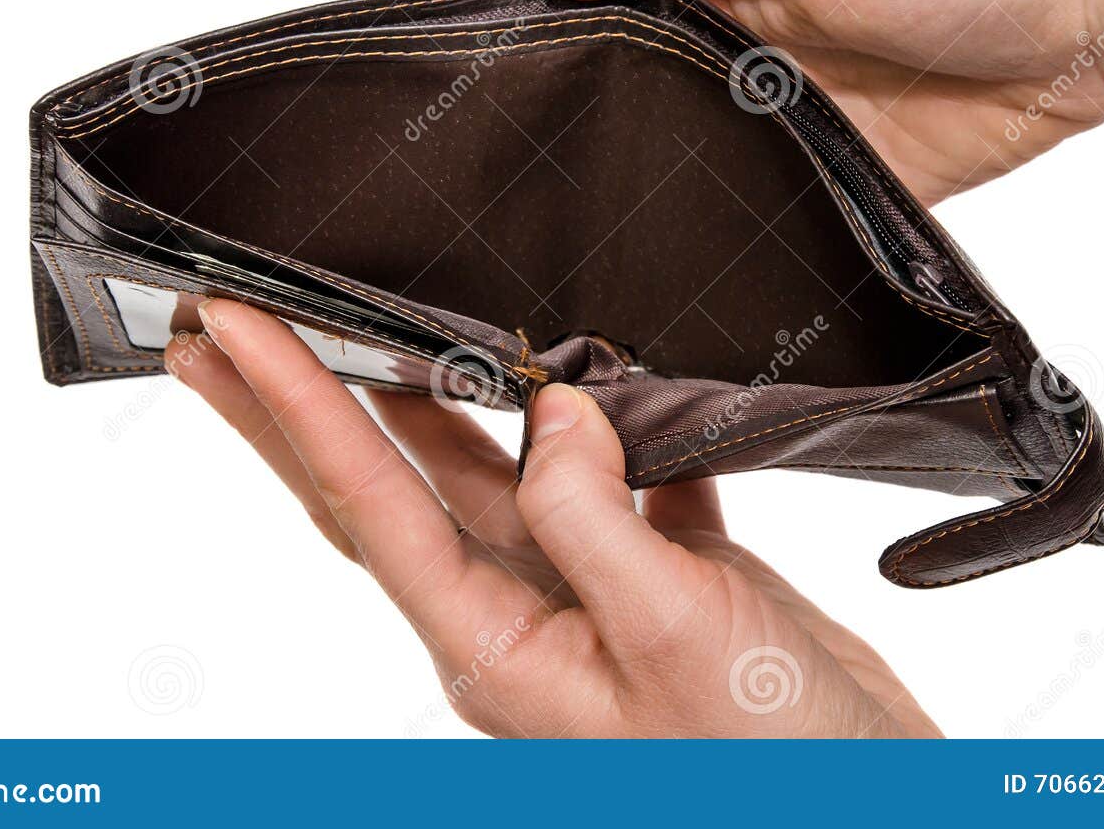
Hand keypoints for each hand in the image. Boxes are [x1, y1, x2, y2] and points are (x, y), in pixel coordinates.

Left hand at [169, 299, 939, 738]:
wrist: (877, 798)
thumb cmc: (769, 765)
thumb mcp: (670, 635)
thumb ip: (591, 517)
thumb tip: (548, 411)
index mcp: (496, 647)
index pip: (368, 506)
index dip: (297, 408)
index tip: (236, 331)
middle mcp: (523, 615)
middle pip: (387, 490)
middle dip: (301, 408)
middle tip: (226, 331)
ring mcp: (591, 592)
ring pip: (491, 471)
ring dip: (435, 393)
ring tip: (362, 322)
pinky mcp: (665, 572)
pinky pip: (616, 476)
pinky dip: (608, 418)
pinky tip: (601, 368)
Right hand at [516, 0, 1103, 204]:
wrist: (1098, 11)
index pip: (601, 10)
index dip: (542, 52)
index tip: (473, 107)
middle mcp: (744, 48)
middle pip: (638, 102)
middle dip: (586, 146)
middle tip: (509, 210)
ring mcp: (791, 122)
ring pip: (697, 171)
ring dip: (656, 202)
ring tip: (575, 260)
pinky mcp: (843, 185)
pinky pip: (773, 224)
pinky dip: (735, 247)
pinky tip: (680, 283)